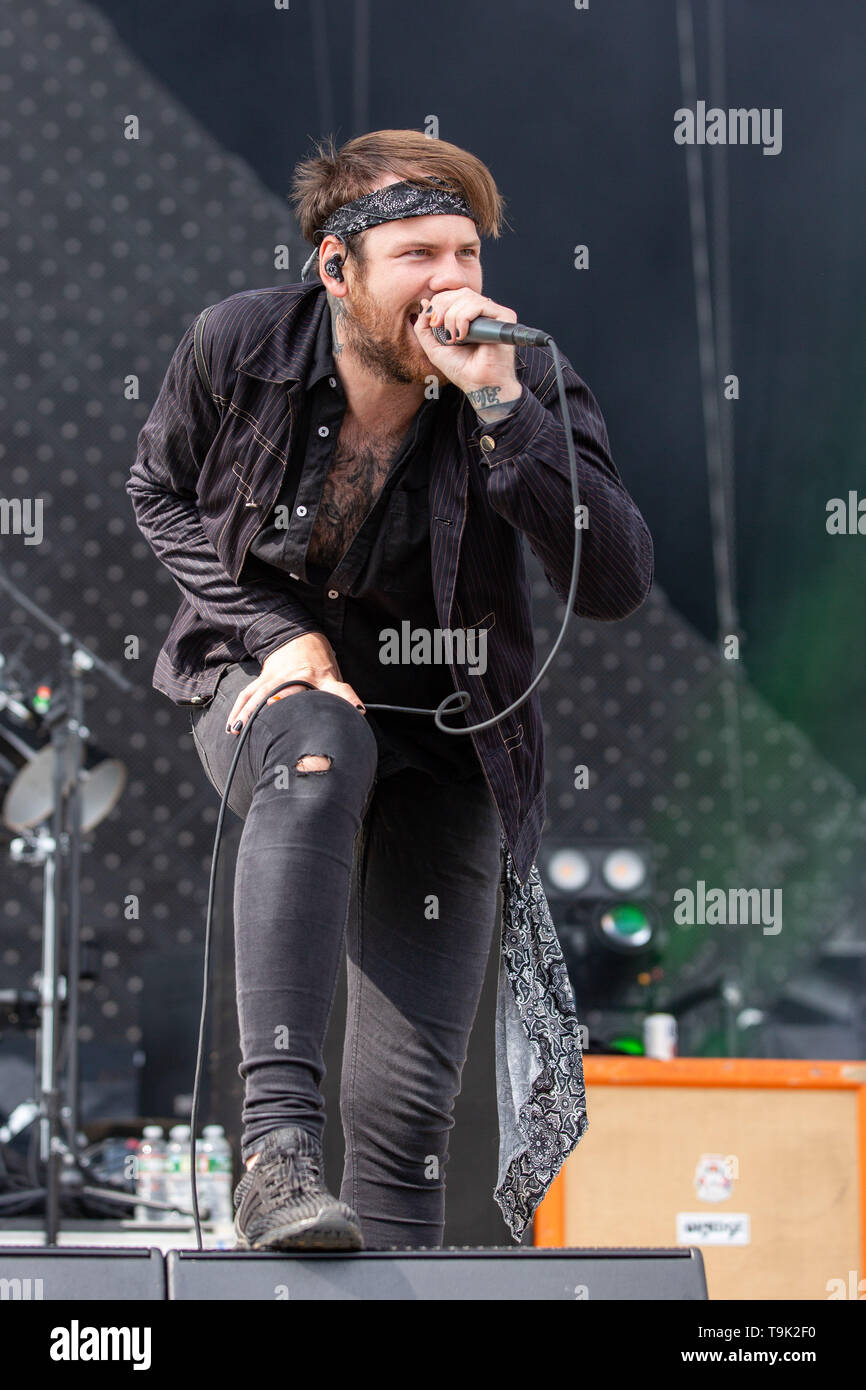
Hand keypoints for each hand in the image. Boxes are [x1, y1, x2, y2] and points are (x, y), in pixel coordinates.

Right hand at [225, 632, 365, 734]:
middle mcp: (290, 676)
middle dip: (265, 710)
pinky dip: (239, 709)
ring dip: (246, 713)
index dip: (320, 700)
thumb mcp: (333, 674)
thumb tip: (360, 711)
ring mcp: (273, 677)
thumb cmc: (317, 659)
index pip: (318, 690)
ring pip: (257, 695)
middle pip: (277, 694)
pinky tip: (232, 726)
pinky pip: (248, 694)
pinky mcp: (262, 678)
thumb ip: (343, 693)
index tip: (324, 713)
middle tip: (257, 732)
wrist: (297, 636)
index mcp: (313, 676)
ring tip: (238, 732)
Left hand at [412, 288, 520, 398]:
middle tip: (437, 326)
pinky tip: (463, 336)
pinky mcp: (505, 316)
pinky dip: (464, 318)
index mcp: (469, 316)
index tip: (432, 323)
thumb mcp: (434, 346)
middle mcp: (483, 312)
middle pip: (459, 292)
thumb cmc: (461, 369)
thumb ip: (424, 326)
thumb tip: (424, 302)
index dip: (438, 303)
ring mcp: (494, 313)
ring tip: (453, 338)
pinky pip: (479, 305)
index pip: (452, 295)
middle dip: (442, 306)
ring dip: (452, 316)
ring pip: (467, 297)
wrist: (479, 385)